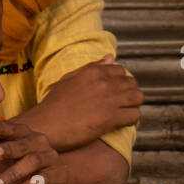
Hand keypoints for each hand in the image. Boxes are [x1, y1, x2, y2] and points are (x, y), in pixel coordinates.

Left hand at [0, 119, 67, 183]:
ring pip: (32, 163)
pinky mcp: (60, 175)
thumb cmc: (9, 173)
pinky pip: (42, 180)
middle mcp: (41, 143)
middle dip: (6, 149)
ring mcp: (52, 158)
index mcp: (24, 134)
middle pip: (24, 144)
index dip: (0, 128)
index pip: (13, 129)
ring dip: (11, 175)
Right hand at [26, 60, 142, 150]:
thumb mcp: (70, 79)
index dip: (119, 82)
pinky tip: (121, 123)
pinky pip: (135, 115)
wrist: (46, 126)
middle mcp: (104, 82)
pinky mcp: (112, 118)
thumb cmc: (55, 104)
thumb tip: (111, 57)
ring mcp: (110, 99)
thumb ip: (92, 67)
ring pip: (138, 97)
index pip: (120, 70)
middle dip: (128, 93)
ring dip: (133, 105)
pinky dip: (131, 120)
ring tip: (123, 113)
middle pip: (131, 83)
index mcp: (94, 71)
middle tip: (119, 104)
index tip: (113, 92)